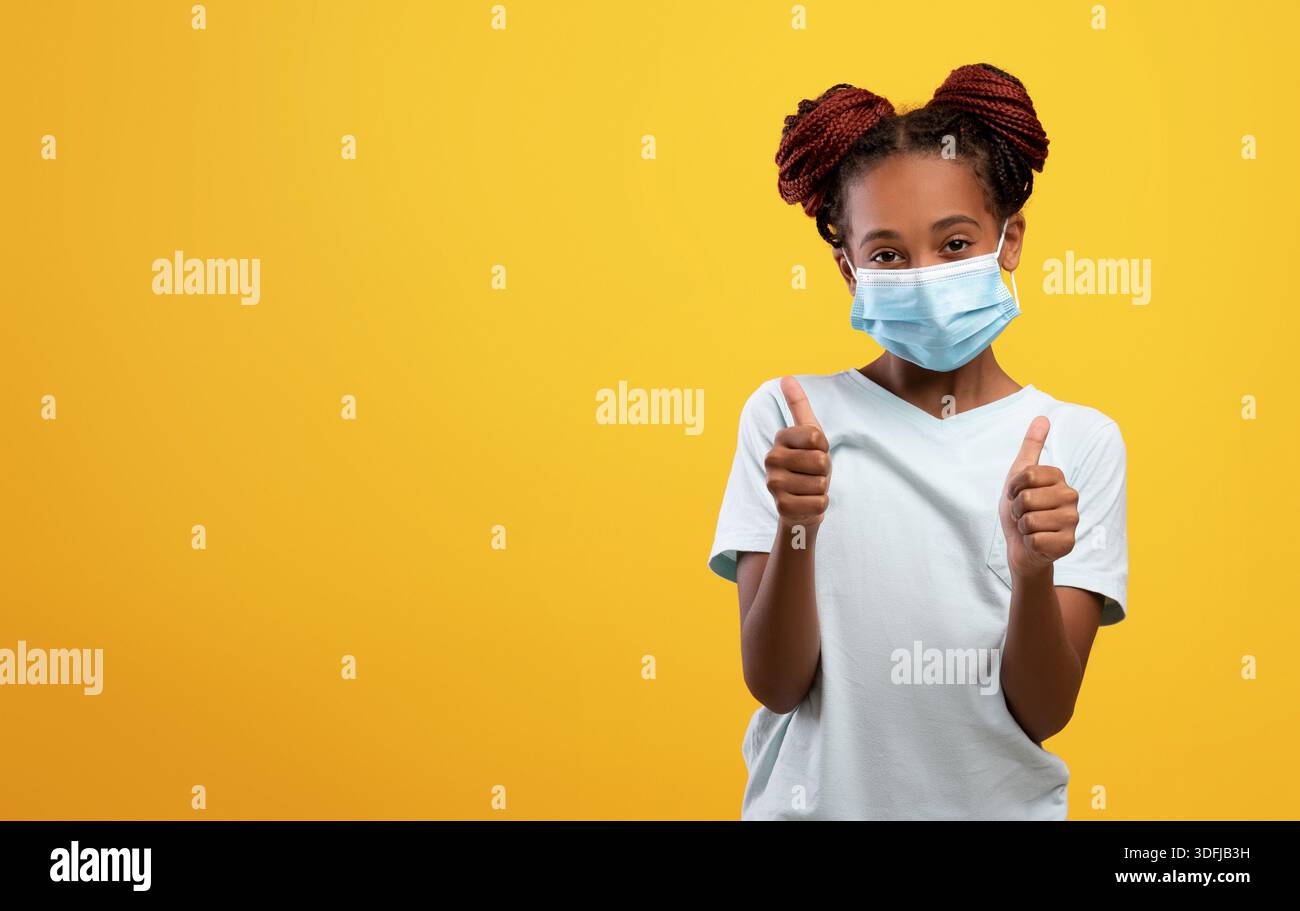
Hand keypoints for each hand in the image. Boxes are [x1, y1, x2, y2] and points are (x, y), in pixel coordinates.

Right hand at [766, 377, 830, 527]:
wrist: (799, 505)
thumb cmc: (808, 466)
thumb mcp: (809, 434)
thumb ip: (798, 405)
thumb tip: (786, 377)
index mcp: (780, 438)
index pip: (816, 437)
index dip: (824, 447)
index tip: (814, 452)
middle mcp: (771, 459)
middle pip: (820, 461)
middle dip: (824, 470)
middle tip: (812, 474)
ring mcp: (774, 484)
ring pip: (820, 483)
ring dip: (822, 489)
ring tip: (808, 489)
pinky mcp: (782, 508)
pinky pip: (818, 503)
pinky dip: (819, 506)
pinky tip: (806, 504)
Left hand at [999, 416, 1078, 575]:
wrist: (1022, 547)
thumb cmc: (1020, 511)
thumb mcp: (1018, 476)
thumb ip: (1031, 447)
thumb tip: (1042, 417)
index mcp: (1059, 479)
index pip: (1027, 475)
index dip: (1014, 488)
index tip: (1016, 495)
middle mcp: (1071, 497)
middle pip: (1027, 498)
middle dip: (1016, 510)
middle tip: (1023, 515)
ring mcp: (1072, 521)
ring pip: (1030, 520)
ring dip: (1022, 527)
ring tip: (1030, 528)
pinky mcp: (1068, 544)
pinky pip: (1035, 539)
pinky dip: (1029, 542)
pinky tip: (1037, 542)